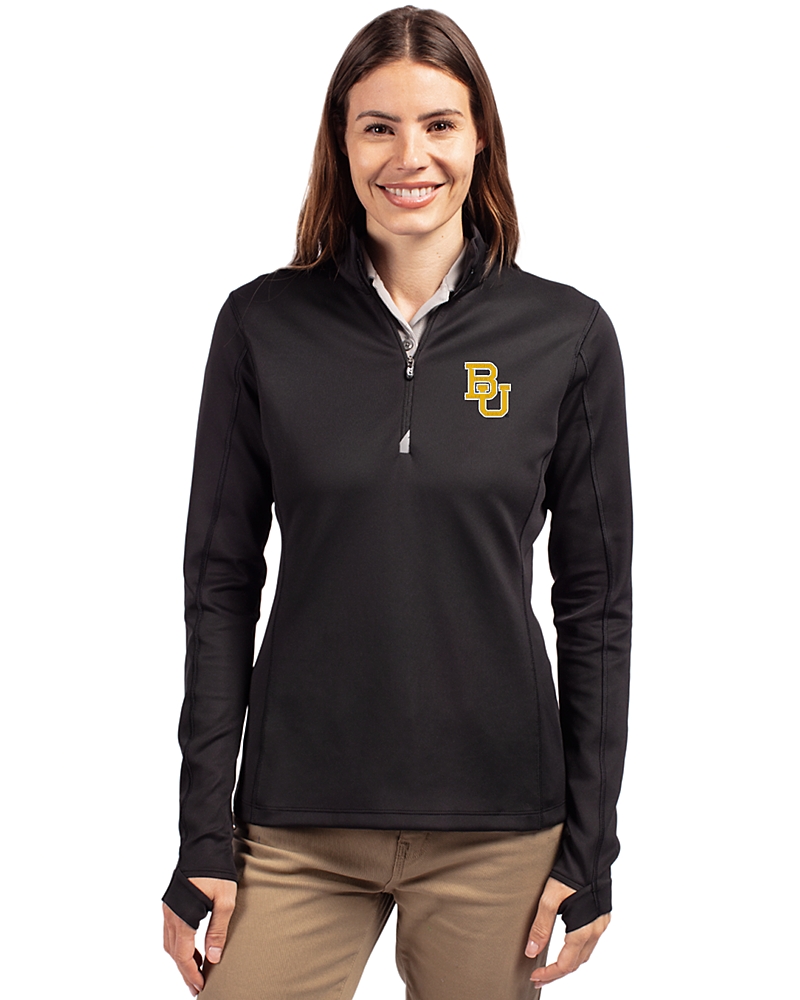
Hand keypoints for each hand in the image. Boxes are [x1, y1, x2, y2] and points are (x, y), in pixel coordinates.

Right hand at [163, 877, 237, 995]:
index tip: (200, 986)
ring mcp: (168, 908)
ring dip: (181, 958)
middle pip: (173, 952)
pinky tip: (191, 946)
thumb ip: (218, 930)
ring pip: (170, 942)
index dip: (191, 973)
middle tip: (196, 986)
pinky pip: (171, 931)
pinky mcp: (171, 902)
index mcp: (183, 916)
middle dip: (184, 971)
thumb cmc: (216, 870)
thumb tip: (214, 958)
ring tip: (196, 969)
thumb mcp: (225, 900)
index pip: (183, 955)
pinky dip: (179, 944)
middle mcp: (171, 914)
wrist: (203, 843)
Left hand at [524, 877, 609, 987]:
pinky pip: (591, 941)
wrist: (591, 854)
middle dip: (557, 973)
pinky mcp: (602, 915)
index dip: (549, 974)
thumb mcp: (549, 899)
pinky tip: (567, 944)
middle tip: (539, 975)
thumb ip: (541, 927)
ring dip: (568, 963)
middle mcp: (595, 931)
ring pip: (585, 954)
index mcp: (582, 931)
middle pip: (576, 963)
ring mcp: (601, 924)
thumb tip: (531, 952)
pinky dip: (577, 950)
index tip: (535, 977)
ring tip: (551, 965)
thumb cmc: (570, 873)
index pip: (565, 965)